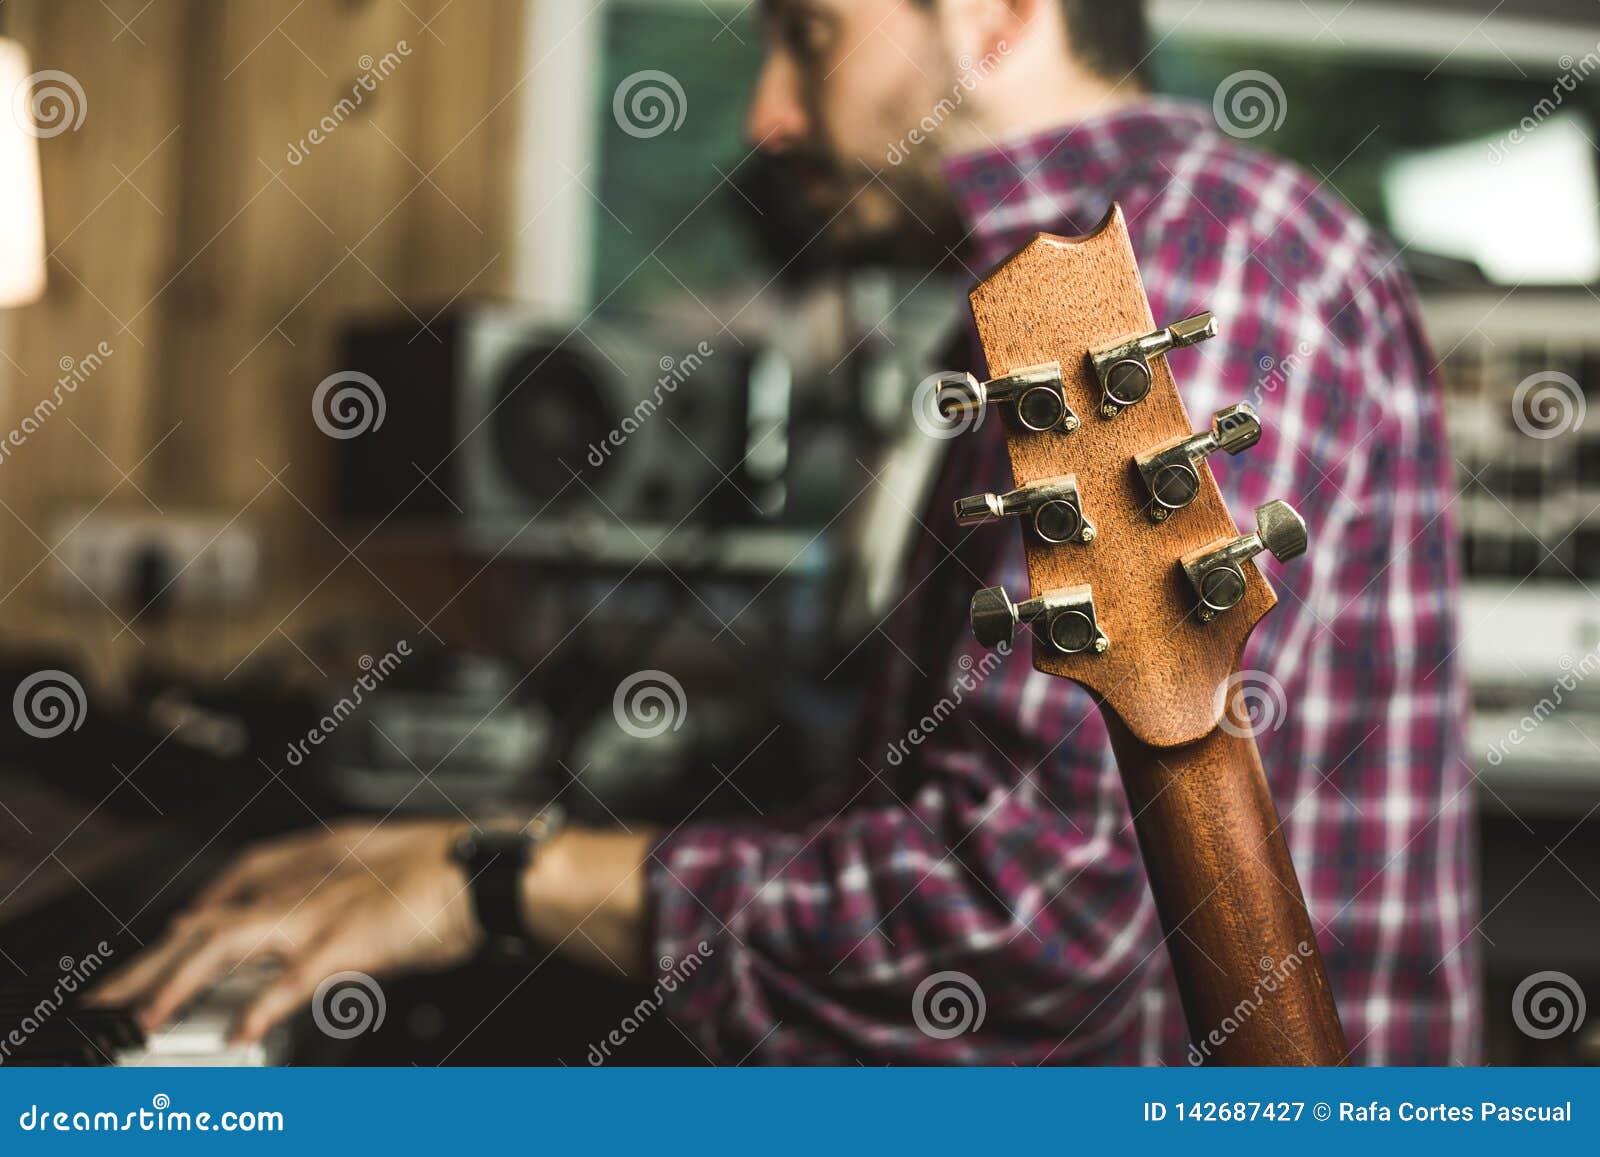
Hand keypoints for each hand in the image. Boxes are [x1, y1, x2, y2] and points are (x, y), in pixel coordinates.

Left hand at [90, 819, 481, 1043]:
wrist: (489, 870)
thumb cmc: (450, 873)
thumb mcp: (385, 871)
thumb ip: (344, 893)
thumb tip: (319, 926)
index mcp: (317, 861)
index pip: (231, 887)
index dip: (189, 916)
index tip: (161, 943)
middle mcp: (305, 883)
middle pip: (207, 918)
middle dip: (151, 959)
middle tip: (109, 998)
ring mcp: (321, 911)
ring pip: (227, 941)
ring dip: (179, 980)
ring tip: (146, 1016)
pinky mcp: (347, 941)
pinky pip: (293, 977)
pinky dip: (262, 1005)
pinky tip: (242, 1032)